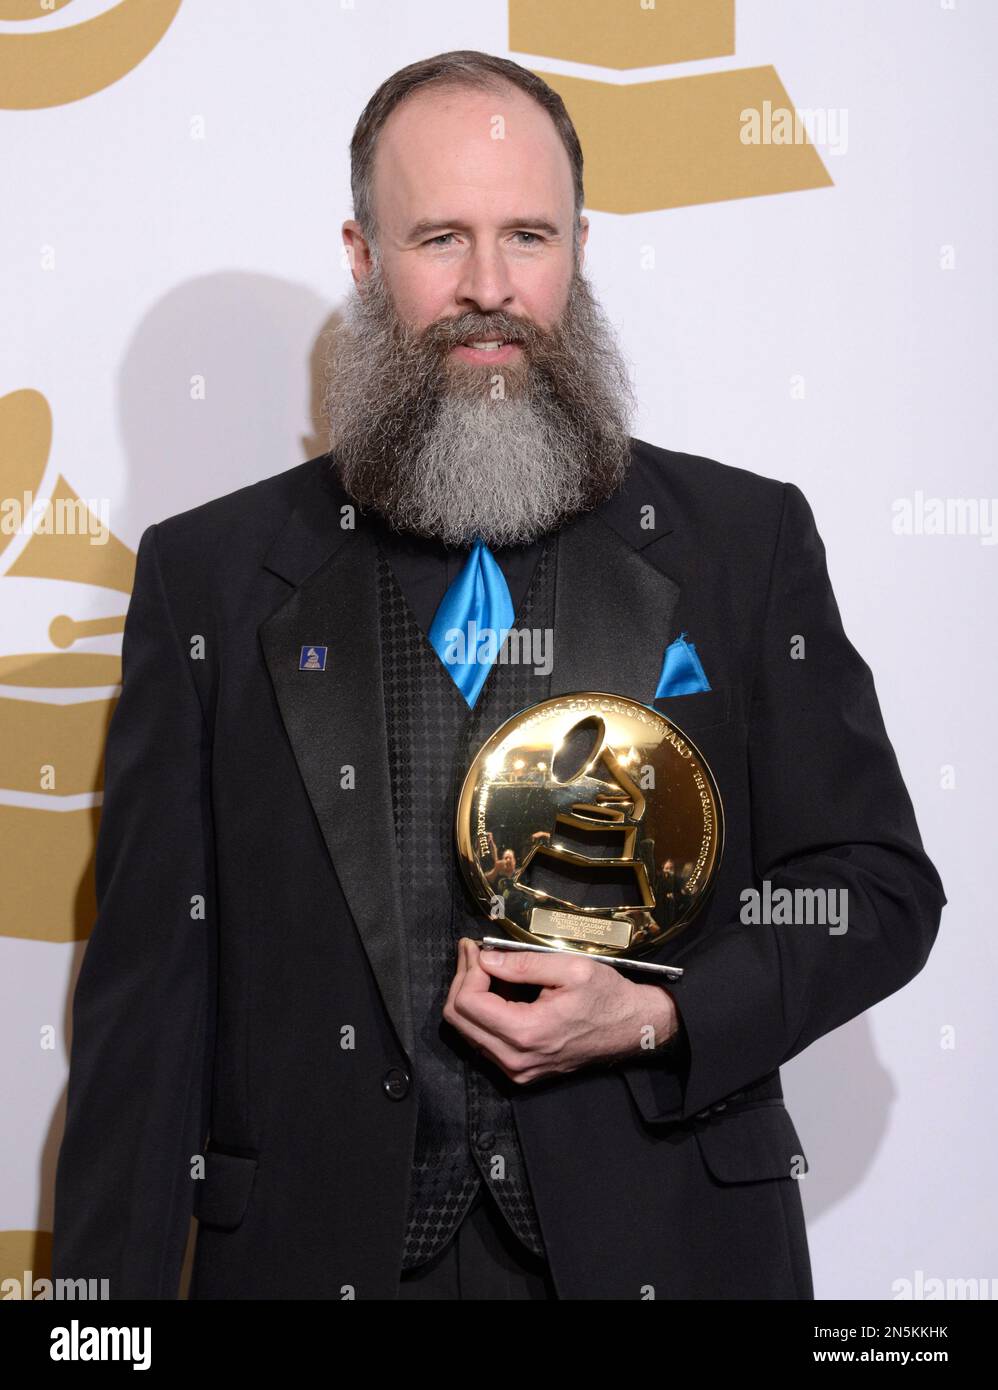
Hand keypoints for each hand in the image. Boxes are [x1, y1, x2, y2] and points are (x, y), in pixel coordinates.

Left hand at [442, 938, 678, 1084]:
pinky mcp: (520, 1071)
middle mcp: (515, 1060)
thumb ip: (523, 963)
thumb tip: (484, 958)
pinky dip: (484, 1013)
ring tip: (487, 966)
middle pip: (458, 1020)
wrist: (632, 1029)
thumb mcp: (570, 968)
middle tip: (475, 951)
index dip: (469, 970)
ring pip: (467, 1032)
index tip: (480, 947)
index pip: (467, 1003)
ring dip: (471, 996)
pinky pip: (484, 1041)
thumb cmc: (607, 996)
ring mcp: (517, 1070)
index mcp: (526, 1033)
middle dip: (463, 979)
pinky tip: (500, 990)